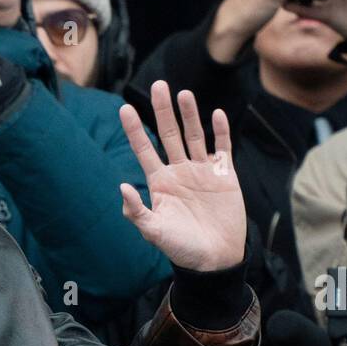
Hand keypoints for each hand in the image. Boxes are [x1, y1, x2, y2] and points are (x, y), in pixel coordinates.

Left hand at [118, 81, 245, 270]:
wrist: (215, 260)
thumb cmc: (182, 249)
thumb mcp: (154, 233)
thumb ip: (137, 211)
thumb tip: (122, 186)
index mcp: (160, 183)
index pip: (144, 150)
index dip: (134, 130)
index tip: (124, 108)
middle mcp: (179, 172)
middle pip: (169, 135)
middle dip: (163, 111)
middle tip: (158, 85)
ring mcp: (202, 172)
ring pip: (195, 136)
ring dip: (190, 116)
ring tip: (183, 95)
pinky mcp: (224, 176)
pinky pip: (222, 148)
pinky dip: (221, 131)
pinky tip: (217, 114)